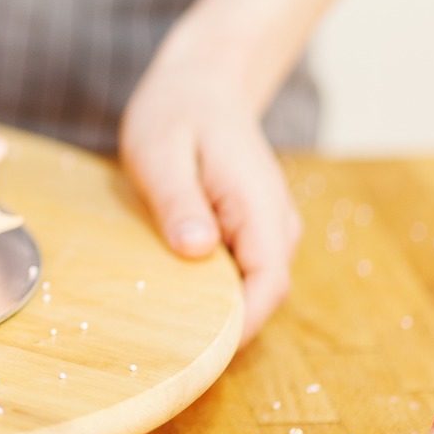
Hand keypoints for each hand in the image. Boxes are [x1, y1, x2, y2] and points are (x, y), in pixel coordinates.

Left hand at [118, 35, 302, 347]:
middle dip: (222, 325)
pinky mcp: (249, 229)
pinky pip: (237, 270)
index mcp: (259, 205)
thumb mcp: (161, 151)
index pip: (268, 283)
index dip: (239, 325)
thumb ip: (179, 199)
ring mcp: (265, 227)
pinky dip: (209, 286)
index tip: (197, 349)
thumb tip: (195, 248)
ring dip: (213, 307)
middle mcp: (274, 222)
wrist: (201, 83)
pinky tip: (168, 287)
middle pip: (261, 294)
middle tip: (163, 345)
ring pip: (250, 286)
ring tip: (158, 319)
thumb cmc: (176, 112)